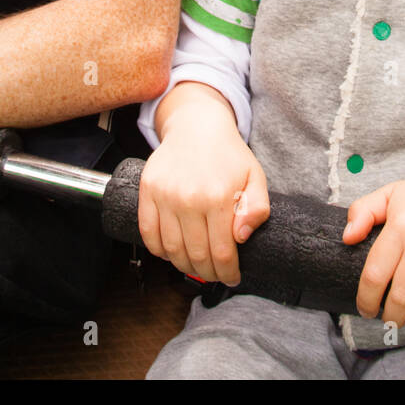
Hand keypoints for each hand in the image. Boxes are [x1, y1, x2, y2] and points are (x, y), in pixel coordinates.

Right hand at [138, 125, 269, 286]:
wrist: (196, 126)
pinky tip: (172, 252)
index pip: (222, 253)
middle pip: (196, 256)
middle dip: (208, 274)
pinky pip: (148, 233)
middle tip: (216, 274)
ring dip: (184, 266)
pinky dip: (159, 251)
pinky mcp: (147, 191)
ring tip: (196, 266)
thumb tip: (242, 237)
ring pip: (171, 250)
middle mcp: (189, 198)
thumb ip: (257, 208)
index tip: (232, 277)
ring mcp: (165, 195)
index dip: (228, 273)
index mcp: (219, 197)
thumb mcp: (255, 177)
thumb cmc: (228, 155)